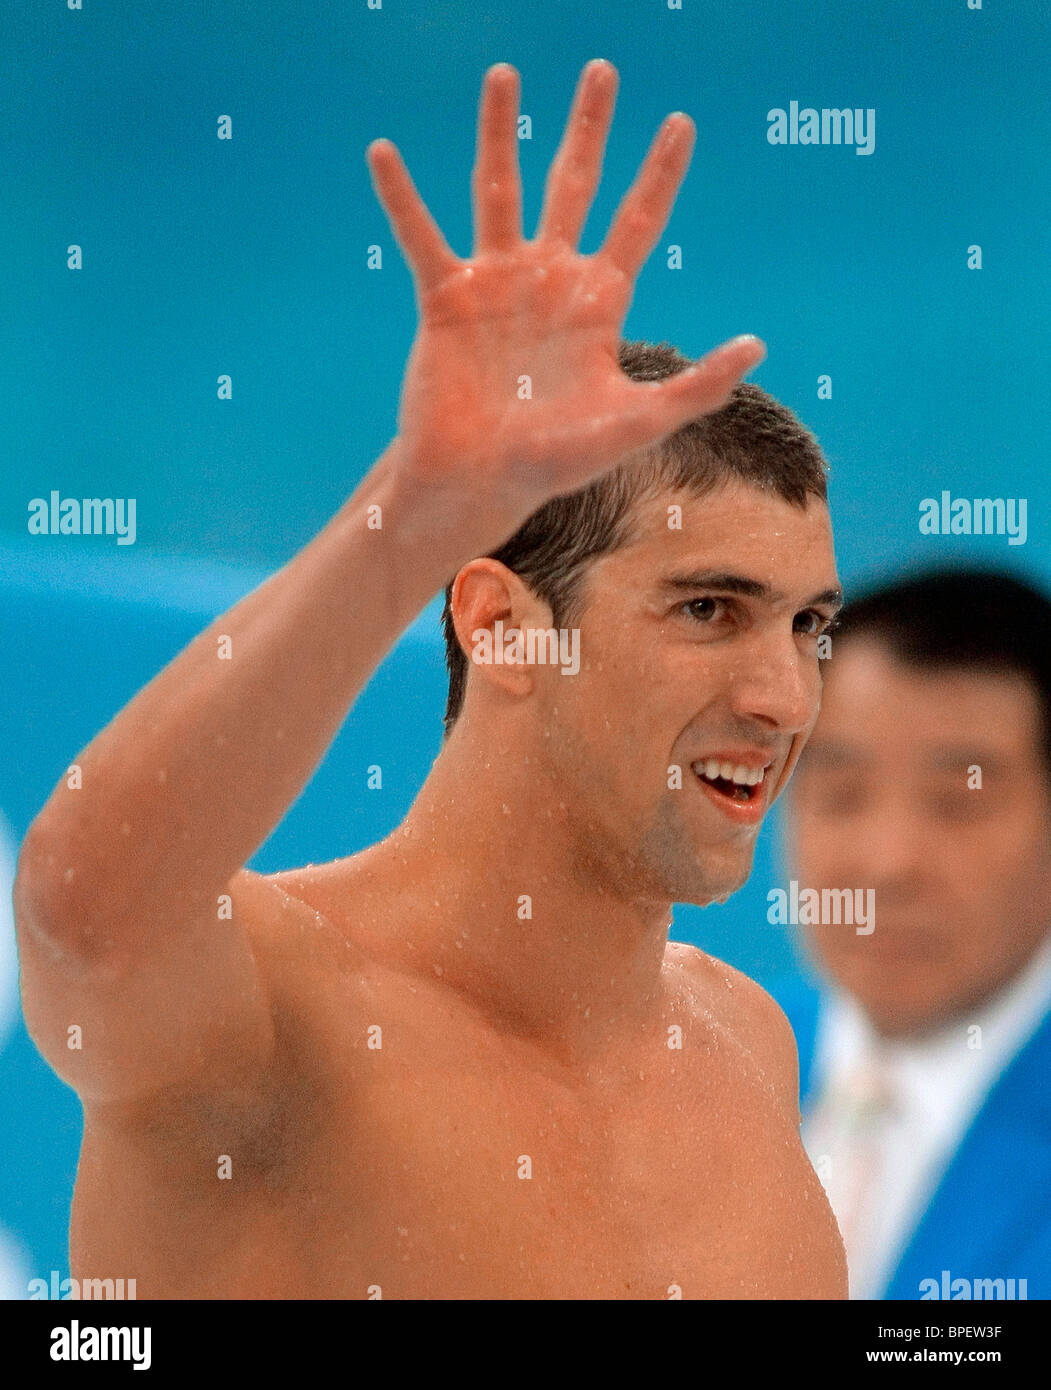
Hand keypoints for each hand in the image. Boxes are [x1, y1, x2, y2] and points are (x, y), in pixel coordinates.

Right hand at [367, 60, 765, 523]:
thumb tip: (758, 345)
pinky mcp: (444, 297)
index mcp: (596, 303)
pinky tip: (383, 152)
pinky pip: (421, 235)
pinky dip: (401, 197)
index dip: (659, 174)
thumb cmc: (556, 461)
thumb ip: (697, 386)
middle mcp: (548, 280)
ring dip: (499, 132)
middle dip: (588, 129)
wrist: (480, 482)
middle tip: (602, 70)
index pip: (636, 222)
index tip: (680, 124)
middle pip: (573, 185)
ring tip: (503, 73)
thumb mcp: (636, 422)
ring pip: (499, 189)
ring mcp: (496, 283)